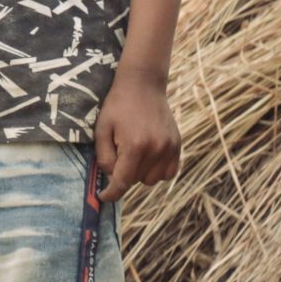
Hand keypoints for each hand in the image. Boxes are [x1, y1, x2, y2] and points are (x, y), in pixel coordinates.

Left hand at [94, 71, 179, 202]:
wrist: (143, 84)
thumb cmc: (117, 106)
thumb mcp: (102, 129)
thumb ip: (104, 157)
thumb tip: (111, 179)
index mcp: (134, 146)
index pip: (123, 182)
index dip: (111, 193)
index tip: (104, 197)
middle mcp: (156, 149)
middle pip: (136, 181)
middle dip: (124, 172)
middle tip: (119, 151)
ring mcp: (169, 148)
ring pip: (152, 179)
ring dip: (141, 172)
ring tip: (134, 151)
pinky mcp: (178, 145)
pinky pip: (168, 173)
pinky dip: (157, 171)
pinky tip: (149, 156)